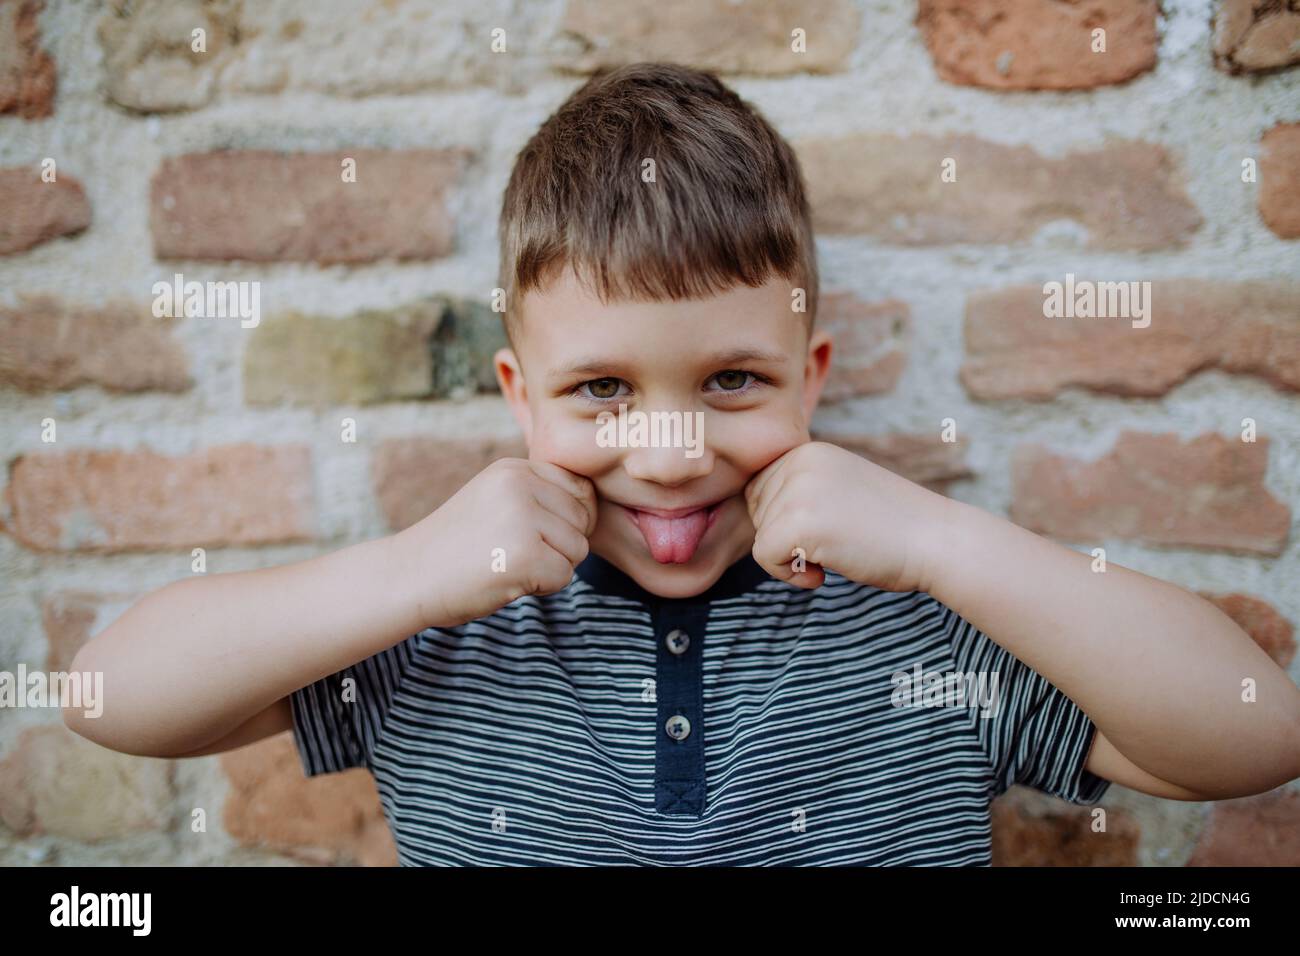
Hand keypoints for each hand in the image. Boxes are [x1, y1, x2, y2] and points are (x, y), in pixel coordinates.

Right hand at [391, 458, 597, 627]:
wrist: (408, 576)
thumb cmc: (457, 546)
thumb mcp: (496, 500)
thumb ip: (538, 495)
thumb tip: (593, 509)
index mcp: (514, 468)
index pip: (580, 488)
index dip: (570, 519)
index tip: (537, 535)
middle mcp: (520, 485)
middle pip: (583, 520)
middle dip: (560, 545)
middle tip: (515, 553)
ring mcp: (522, 518)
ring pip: (577, 550)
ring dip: (551, 566)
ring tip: (507, 564)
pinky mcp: (524, 555)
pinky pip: (563, 576)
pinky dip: (542, 587)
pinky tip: (506, 580)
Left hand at [743, 441, 952, 593]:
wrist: (938, 541)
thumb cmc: (893, 526)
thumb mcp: (839, 488)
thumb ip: (800, 489)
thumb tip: (750, 506)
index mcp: (808, 450)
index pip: (759, 490)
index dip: (784, 521)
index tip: (827, 529)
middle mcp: (800, 461)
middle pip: (755, 513)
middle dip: (786, 539)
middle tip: (834, 542)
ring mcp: (799, 489)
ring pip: (759, 537)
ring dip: (791, 558)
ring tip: (837, 551)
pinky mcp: (800, 522)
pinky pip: (765, 558)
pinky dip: (790, 576)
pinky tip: (825, 572)